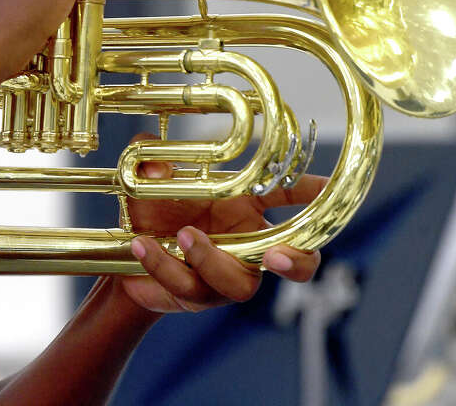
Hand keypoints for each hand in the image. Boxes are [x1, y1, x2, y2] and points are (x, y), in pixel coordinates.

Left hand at [121, 154, 324, 313]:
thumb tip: (155, 163)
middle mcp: (246, 247)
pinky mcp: (193, 296)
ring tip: (185, 235)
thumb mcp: (152, 178)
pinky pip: (187, 287)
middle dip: (297, 262)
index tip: (330, 186)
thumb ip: (152, 160)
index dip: (317, 194)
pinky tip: (143, 244)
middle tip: (277, 254)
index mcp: (248, 211)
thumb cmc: (155, 211)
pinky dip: (164, 265)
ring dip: (213, 259)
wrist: (125, 251)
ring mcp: (223, 276)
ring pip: (238, 285)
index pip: (292, 199)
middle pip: (297, 264)